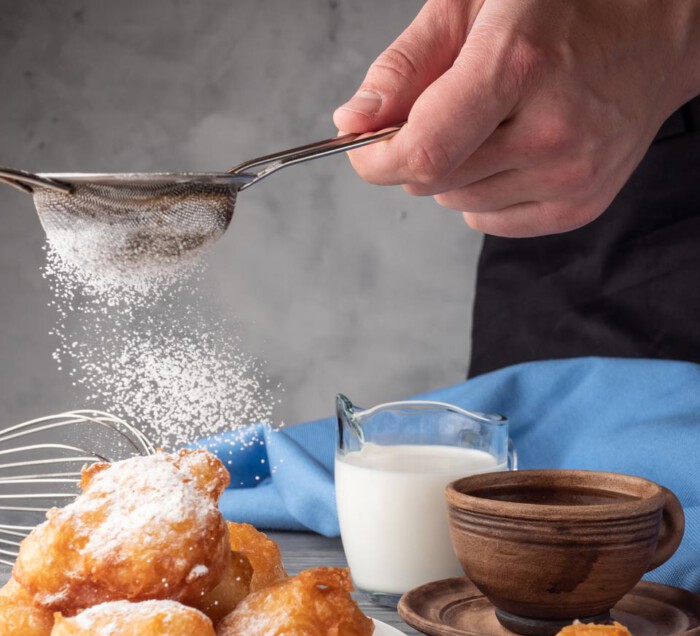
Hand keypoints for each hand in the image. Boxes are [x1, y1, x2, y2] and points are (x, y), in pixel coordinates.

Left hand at [333, 0, 699, 236]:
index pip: (423, 152)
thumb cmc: (566, 6)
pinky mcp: (579, 206)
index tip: (363, 149)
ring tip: (494, 121)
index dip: (376, 159)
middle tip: (447, 108)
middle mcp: (551, 130)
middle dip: (419, 151)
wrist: (658, 30)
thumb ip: (404, 66)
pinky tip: (513, 149)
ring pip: (458, 204)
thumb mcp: (473, 4)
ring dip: (455, 170)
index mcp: (518, 66)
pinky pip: (490, 221)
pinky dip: (483, 192)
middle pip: (434, 181)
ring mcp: (571, 175)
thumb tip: (354, 123)